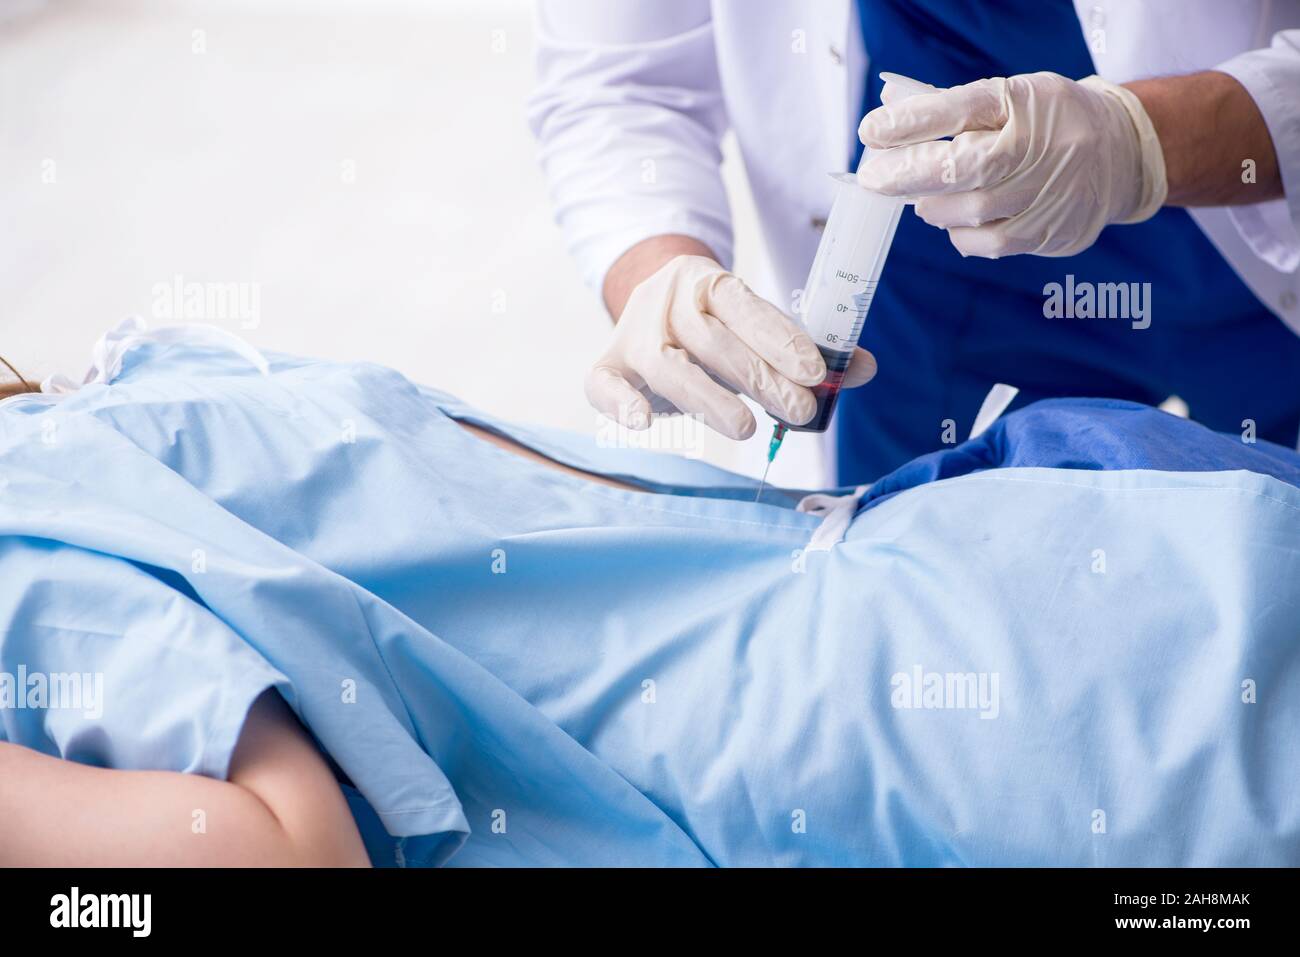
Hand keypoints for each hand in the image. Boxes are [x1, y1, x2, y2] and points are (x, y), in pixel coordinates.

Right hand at [588, 254, 876, 438]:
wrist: (648, 307)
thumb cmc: (715, 330)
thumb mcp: (758, 329)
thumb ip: (806, 351)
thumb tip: (866, 369)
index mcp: (708, 282)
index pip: (744, 306)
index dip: (779, 338)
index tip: (815, 372)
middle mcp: (666, 301)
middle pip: (710, 338)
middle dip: (759, 377)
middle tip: (799, 411)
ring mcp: (632, 333)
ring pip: (666, 364)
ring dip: (708, 398)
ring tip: (748, 428)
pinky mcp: (607, 365)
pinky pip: (603, 382)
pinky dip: (621, 404)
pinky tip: (646, 423)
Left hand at [857, 72, 1167, 257]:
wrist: (1120, 152)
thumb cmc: (1047, 121)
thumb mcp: (1008, 98)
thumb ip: (952, 110)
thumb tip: (886, 126)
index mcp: (1028, 103)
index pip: (962, 108)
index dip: (912, 123)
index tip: (870, 132)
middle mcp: (1045, 147)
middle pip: (963, 168)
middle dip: (908, 176)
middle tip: (876, 178)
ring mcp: (1055, 193)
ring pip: (973, 213)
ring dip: (935, 208)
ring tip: (925, 199)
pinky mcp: (1056, 231)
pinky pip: (992, 243)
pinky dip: (963, 235)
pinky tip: (959, 220)